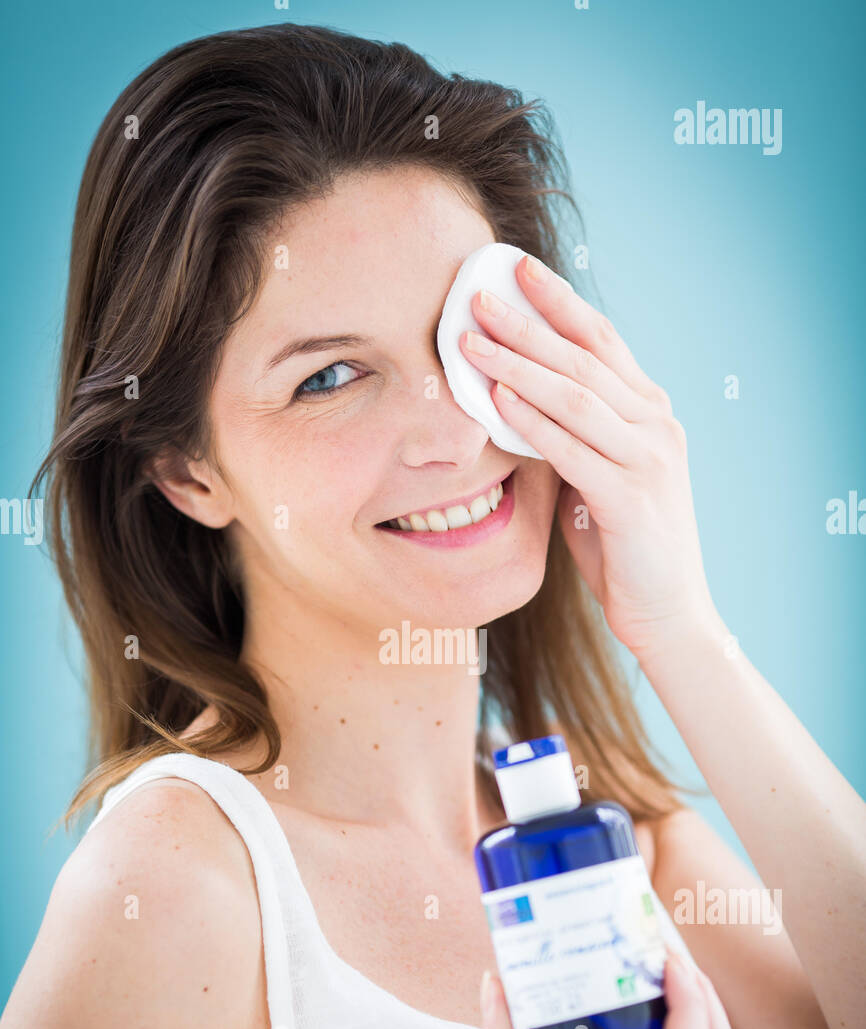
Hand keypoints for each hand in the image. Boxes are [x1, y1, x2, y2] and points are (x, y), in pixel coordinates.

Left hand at [459, 256, 719, 661]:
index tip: (519, 269)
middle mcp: (656, 425)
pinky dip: (533, 422)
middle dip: (528, 324)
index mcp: (650, 412)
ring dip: (520, 364)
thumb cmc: (625, 546)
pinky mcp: (631, 499)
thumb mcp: (597, 476)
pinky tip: (499, 400)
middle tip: (479, 296)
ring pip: (576, 397)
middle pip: (584, 359)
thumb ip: (571, 437)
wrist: (668, 612)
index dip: (560, 303)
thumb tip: (517, 401)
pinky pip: (573, 450)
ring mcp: (648, 459)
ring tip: (472, 340)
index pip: (602, 341)